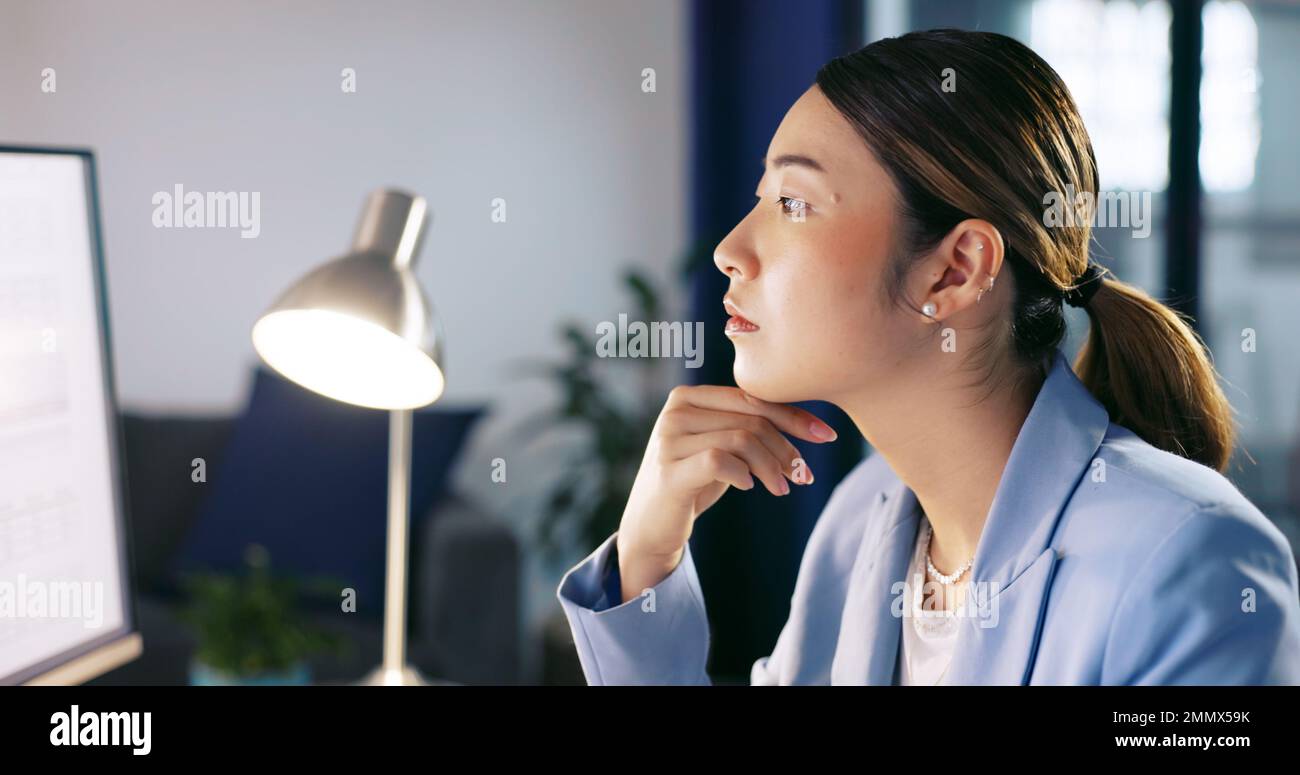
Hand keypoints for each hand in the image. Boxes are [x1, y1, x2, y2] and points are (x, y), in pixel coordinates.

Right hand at [614, 385, 837, 600]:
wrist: (652, 525)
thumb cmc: (693, 482)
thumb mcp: (721, 447)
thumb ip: (747, 426)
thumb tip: (809, 423)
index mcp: (688, 397)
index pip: (752, 397)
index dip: (793, 416)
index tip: (826, 436)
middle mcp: (675, 412)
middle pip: (750, 419)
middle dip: (786, 448)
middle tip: (803, 475)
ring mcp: (667, 440)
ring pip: (741, 439)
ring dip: (771, 467)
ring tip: (781, 488)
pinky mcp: (668, 471)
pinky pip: (720, 461)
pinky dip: (744, 474)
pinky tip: (750, 487)